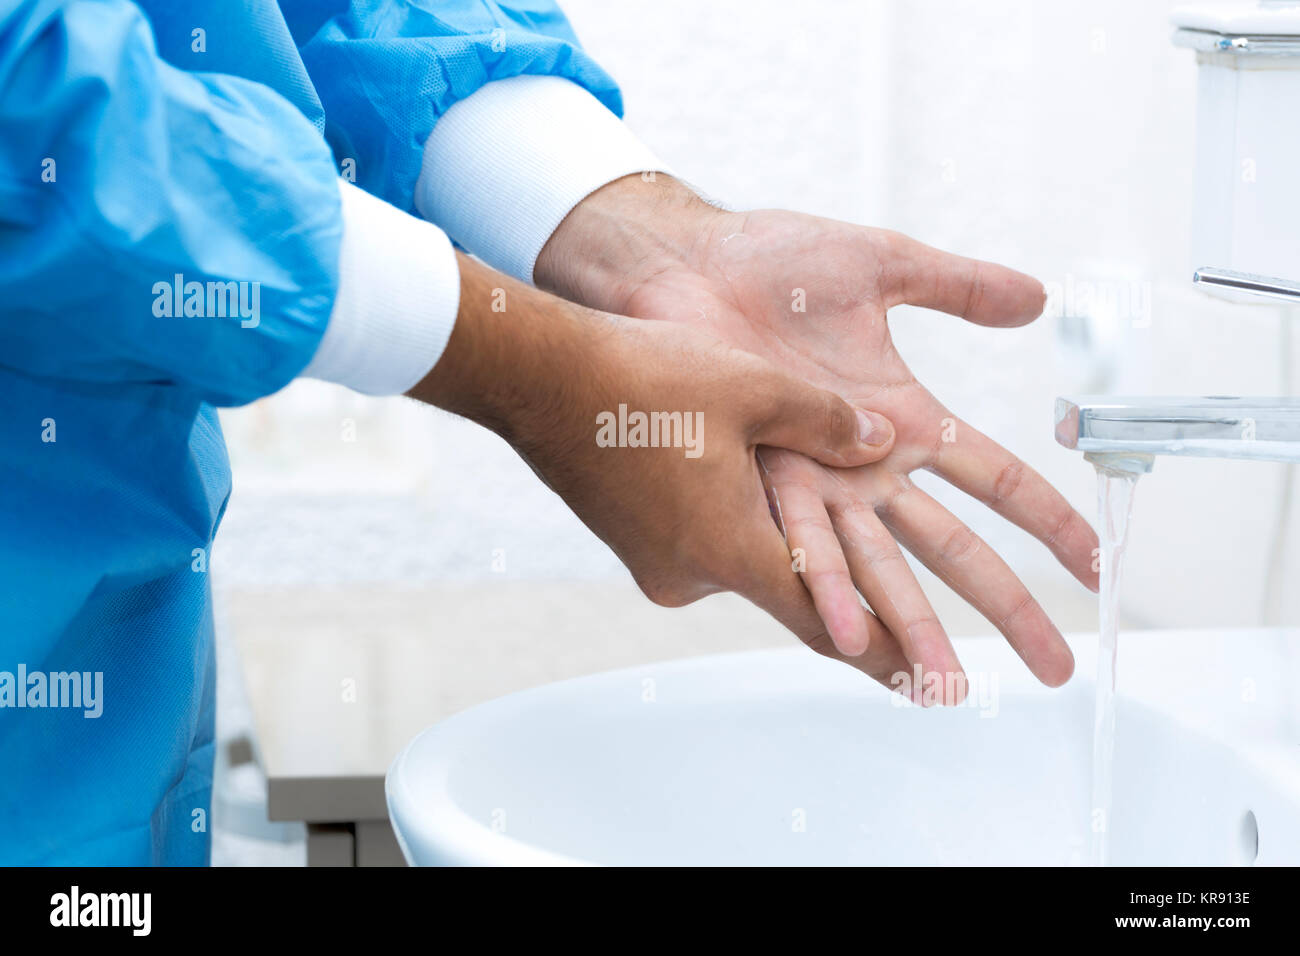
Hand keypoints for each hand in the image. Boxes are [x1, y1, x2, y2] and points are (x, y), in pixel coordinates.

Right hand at [410, 253, 906, 671]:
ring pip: (744, 559)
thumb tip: (883, 444)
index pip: (827, 620)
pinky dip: (735, 524)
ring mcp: (659, 561)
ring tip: (799, 511)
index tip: (926, 690)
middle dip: (848, 605)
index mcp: (732, 547)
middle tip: (909, 639)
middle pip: (790, 594)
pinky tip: (737, 478)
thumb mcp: (756, 388)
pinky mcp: (636, 541)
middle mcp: (694, 572)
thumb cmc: (641, 379)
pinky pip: (704, 542)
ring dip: (781, 544)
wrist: (538, 378)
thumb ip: (829, 423)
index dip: (886, 654)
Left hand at [537, 175, 1098, 698]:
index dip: (1048, 521)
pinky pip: (800, 543)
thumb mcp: (884, 266)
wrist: (686, 267)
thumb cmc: (772, 264)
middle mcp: (867, 465)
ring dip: (912, 629)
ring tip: (944, 688)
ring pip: (878, 567)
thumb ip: (958, 287)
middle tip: (1053, 666)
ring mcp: (817, 479)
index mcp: (905, 418)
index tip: (1095, 564)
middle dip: (1005, 607)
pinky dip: (826, 589)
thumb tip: (1038, 298)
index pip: (997, 480)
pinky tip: (850, 637)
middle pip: (953, 546)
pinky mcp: (762, 478)